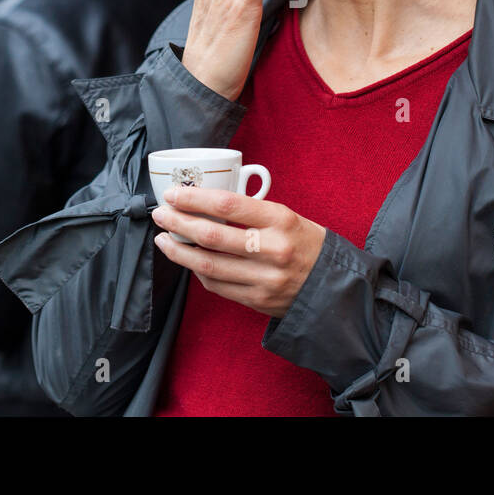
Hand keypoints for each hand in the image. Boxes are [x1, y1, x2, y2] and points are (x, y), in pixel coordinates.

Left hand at [150, 187, 326, 317]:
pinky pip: (217, 285)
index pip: (227, 204)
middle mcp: (271, 250)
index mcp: (280, 220)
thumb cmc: (306, 243)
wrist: (333, 286)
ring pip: (207, 265)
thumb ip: (252, 210)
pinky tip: (188, 259)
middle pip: (211, 236)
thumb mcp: (287, 217)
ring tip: (163, 239)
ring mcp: (263, 278)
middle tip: (160, 214)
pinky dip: (197, 271)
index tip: (173, 194)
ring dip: (179, 251)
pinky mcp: (256, 300)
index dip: (194, 198)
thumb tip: (206, 202)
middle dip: (178, 223)